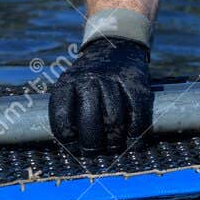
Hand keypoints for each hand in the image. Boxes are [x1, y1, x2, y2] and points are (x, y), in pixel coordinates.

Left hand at [49, 37, 152, 154]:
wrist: (116, 48)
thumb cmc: (89, 79)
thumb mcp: (70, 86)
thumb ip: (67, 111)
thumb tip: (72, 148)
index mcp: (67, 83)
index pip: (62, 118)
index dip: (68, 140)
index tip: (74, 147)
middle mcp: (89, 80)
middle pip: (89, 121)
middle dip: (92, 144)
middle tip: (94, 151)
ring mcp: (113, 81)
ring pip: (113, 121)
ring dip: (114, 142)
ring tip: (113, 147)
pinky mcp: (136, 85)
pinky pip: (137, 117)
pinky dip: (136, 135)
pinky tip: (132, 141)